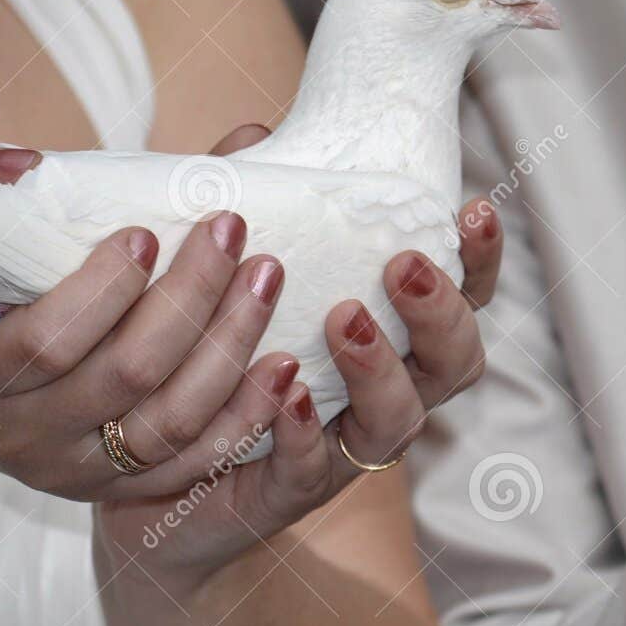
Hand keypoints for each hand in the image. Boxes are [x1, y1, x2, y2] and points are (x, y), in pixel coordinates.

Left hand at [93, 126, 501, 581]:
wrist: (144, 475)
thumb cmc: (206, 360)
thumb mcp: (232, 275)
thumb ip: (253, 209)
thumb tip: (255, 134)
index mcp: (390, 337)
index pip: (465, 299)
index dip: (481, 261)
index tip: (472, 211)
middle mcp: (384, 394)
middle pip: (457, 364)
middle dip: (443, 314)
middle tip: (404, 268)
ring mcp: (345, 448)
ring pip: (399, 422)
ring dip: (381, 368)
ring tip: (344, 319)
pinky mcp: (289, 492)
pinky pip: (313, 471)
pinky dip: (304, 433)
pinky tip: (283, 394)